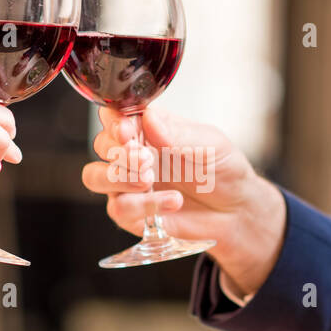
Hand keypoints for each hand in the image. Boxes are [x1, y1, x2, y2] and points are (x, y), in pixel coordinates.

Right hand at [80, 106, 285, 296]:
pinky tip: (173, 201)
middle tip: (146, 159)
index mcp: (148, 129)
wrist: (236, 211)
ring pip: (95, 177)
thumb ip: (179, 133)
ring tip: (149, 179)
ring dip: (119, 177)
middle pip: (100, 145)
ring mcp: (128, 185)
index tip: (128, 130)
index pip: (114, 116)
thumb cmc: (222, 169)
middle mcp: (132, 154)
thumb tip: (148, 116)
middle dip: (119, 151)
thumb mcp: (210, 144)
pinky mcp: (132, 214)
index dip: (115, 122)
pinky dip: (145, 205)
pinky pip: (119, 209)